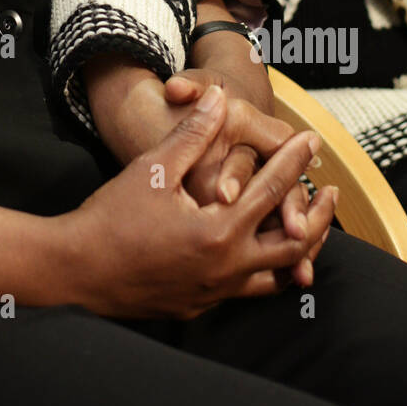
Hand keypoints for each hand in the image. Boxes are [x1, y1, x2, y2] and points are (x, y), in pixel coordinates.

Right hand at [70, 85, 337, 320]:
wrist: (77, 271)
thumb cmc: (112, 217)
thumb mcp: (154, 169)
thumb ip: (193, 135)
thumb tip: (220, 99)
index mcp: (219, 230)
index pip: (271, 189)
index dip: (295, 161)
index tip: (312, 141)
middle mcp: (227, 267)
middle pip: (293, 243)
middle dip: (316, 216)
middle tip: (329, 193)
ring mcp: (216, 292)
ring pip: (278, 276)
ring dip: (299, 250)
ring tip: (308, 228)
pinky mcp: (201, 306)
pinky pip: (249, 291)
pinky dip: (269, 272)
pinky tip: (264, 257)